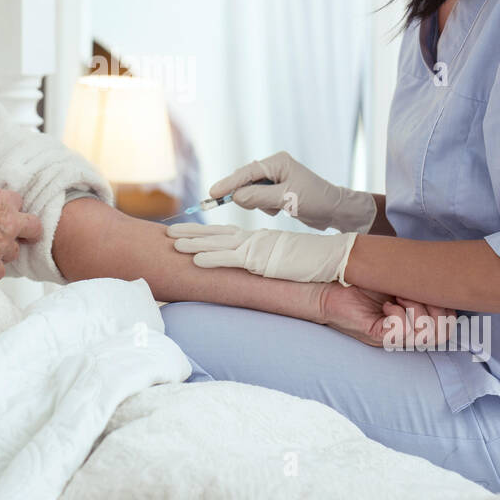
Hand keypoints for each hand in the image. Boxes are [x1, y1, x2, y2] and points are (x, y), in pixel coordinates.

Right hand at [0, 177, 42, 281]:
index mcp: (5, 201)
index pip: (19, 201)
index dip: (11, 207)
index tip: (3, 210)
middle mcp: (9, 223)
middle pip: (34, 228)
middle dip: (29, 232)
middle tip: (21, 234)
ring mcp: (2, 244)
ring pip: (14, 253)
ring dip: (5, 252)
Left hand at [167, 223, 357, 283]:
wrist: (330, 258)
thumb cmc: (311, 262)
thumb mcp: (281, 260)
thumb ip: (265, 261)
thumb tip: (255, 268)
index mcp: (258, 240)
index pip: (226, 233)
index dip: (205, 233)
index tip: (187, 232)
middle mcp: (253, 240)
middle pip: (216, 234)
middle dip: (191, 232)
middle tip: (168, 232)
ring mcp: (255, 249)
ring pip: (217, 243)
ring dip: (193, 243)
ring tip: (173, 244)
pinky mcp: (259, 260)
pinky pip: (230, 259)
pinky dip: (211, 259)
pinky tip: (194, 260)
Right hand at [209, 151, 377, 232]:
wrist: (335, 211)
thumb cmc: (315, 200)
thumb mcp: (286, 198)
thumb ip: (259, 196)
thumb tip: (236, 197)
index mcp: (277, 162)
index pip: (246, 172)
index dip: (228, 184)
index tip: (212, 194)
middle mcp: (274, 168)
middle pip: (246, 182)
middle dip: (247, 197)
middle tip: (259, 206)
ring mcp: (275, 180)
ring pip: (251, 194)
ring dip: (259, 205)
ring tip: (279, 208)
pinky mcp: (277, 192)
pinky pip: (259, 200)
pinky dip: (265, 208)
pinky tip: (281, 210)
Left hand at [320, 283, 458, 349]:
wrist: (326, 285)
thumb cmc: (359, 279)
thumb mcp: (395, 277)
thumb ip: (416, 278)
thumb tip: (440, 269)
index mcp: (414, 318)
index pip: (449, 325)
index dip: (448, 305)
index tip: (429, 286)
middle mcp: (407, 331)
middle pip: (443, 332)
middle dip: (435, 306)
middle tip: (411, 290)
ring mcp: (394, 337)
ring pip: (427, 334)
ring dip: (417, 308)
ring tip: (398, 295)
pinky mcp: (379, 336)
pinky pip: (404, 333)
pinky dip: (400, 314)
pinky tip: (387, 305)